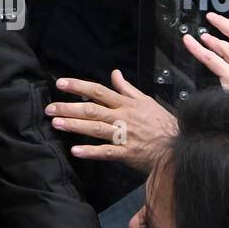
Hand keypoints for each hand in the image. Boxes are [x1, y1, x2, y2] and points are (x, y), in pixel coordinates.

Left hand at [47, 69, 176, 172]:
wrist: (178, 146)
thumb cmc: (161, 124)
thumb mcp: (146, 101)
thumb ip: (127, 88)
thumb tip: (114, 74)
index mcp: (126, 104)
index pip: (98, 91)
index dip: (78, 86)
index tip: (60, 84)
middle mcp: (123, 117)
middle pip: (92, 109)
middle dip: (69, 107)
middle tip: (50, 108)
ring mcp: (125, 135)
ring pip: (96, 128)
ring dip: (75, 125)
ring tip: (56, 123)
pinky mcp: (128, 153)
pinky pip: (107, 152)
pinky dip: (91, 151)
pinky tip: (76, 150)